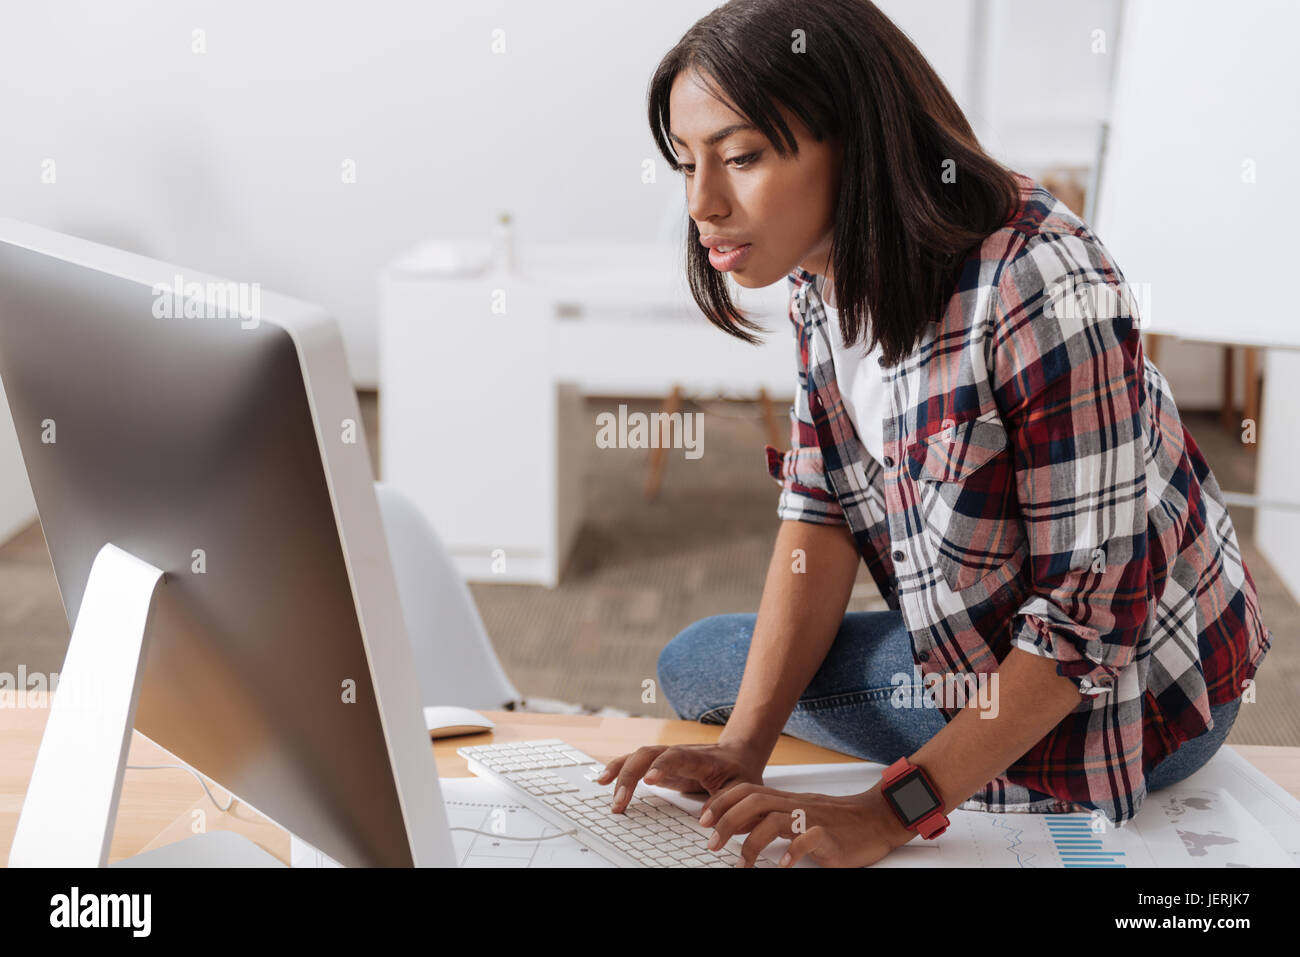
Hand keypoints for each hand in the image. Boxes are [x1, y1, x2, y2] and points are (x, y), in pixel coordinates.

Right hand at [595, 741, 764, 812]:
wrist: (738, 753)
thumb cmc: (739, 772)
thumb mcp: (743, 788)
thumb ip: (727, 802)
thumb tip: (705, 821)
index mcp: (699, 758)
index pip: (676, 756)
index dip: (661, 766)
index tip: (649, 780)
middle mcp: (677, 753)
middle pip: (647, 755)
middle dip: (630, 776)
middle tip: (620, 802)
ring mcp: (666, 757)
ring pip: (637, 757)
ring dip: (619, 773)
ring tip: (604, 790)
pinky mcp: (659, 765)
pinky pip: (634, 763)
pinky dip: (617, 770)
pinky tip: (603, 780)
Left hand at [699, 783, 914, 867]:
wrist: (876, 818)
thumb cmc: (837, 820)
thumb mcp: (798, 814)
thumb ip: (770, 816)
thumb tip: (737, 824)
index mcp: (786, 800)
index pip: (747, 790)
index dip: (722, 802)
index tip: (704, 819)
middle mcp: (796, 805)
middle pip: (754, 801)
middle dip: (727, 820)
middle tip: (712, 843)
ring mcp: (813, 819)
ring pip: (775, 820)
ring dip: (752, 843)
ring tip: (741, 865)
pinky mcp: (830, 836)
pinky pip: (808, 838)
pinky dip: (792, 852)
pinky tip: (782, 866)